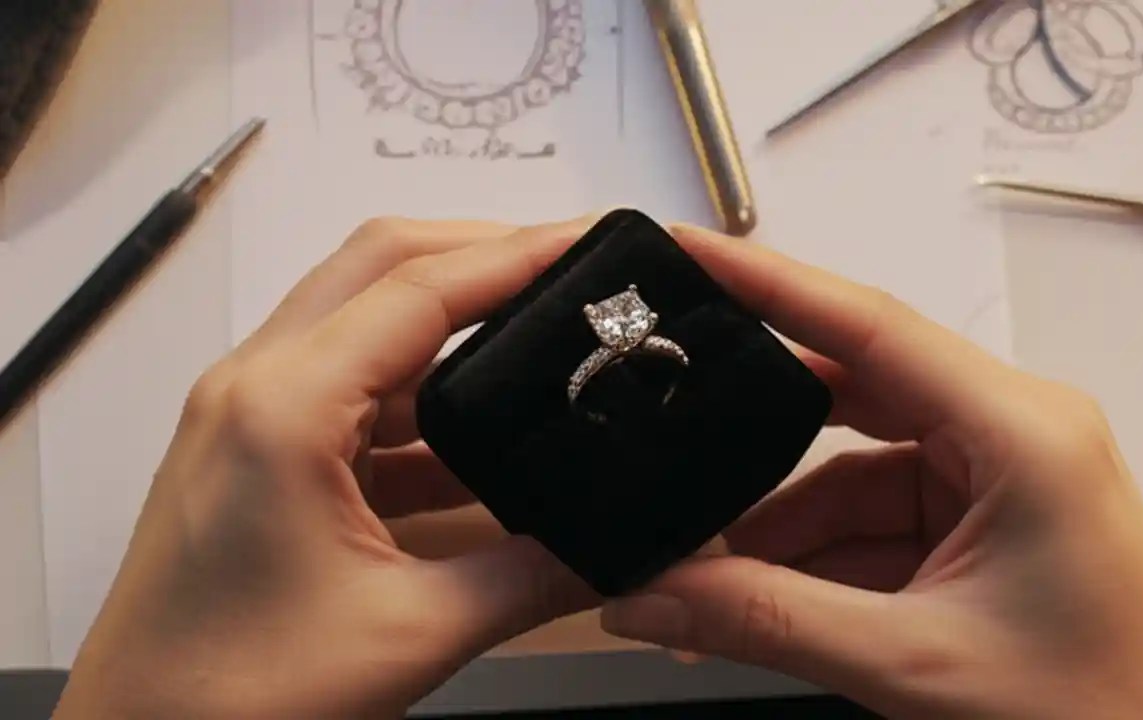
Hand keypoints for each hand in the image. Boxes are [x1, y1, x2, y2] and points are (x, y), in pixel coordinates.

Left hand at [54, 218, 596, 719]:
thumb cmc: (230, 698)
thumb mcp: (410, 634)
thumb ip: (529, 579)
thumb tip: (613, 550)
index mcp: (282, 410)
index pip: (418, 290)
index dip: (514, 254)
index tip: (589, 240)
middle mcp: (253, 389)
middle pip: (378, 266)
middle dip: (480, 252)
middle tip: (567, 264)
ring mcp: (247, 416)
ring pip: (361, 319)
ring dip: (448, 316)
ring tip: (537, 329)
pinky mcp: (255, 452)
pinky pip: (348, 389)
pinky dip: (419, 390)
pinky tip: (480, 431)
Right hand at [601, 226, 1142, 718]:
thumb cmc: (1101, 715)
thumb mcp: (913, 662)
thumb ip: (764, 621)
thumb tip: (649, 594)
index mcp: (1023, 433)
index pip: (871, 328)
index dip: (770, 283)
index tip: (690, 252)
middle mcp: (1012, 436)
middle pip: (853, 396)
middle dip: (755, 432)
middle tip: (669, 426)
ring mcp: (995, 482)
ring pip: (852, 474)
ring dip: (777, 525)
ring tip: (697, 570)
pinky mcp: (980, 529)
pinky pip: (872, 523)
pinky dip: (812, 560)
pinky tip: (751, 599)